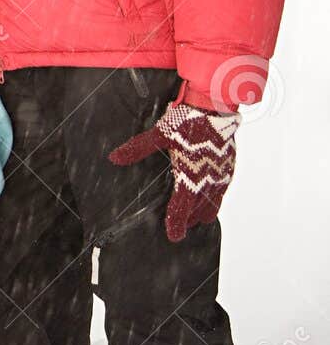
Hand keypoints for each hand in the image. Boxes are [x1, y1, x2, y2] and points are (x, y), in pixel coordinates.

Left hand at [109, 101, 239, 242]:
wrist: (216, 107)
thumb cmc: (188, 120)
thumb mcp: (159, 134)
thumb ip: (137, 149)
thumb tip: (114, 157)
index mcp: (189, 179)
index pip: (181, 211)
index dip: (176, 226)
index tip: (174, 237)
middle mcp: (207, 182)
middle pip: (198, 213)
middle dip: (188, 220)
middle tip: (180, 226)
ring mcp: (221, 177)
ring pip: (213, 205)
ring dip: (202, 212)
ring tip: (193, 216)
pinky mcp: (229, 168)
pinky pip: (222, 192)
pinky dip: (214, 200)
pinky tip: (209, 197)